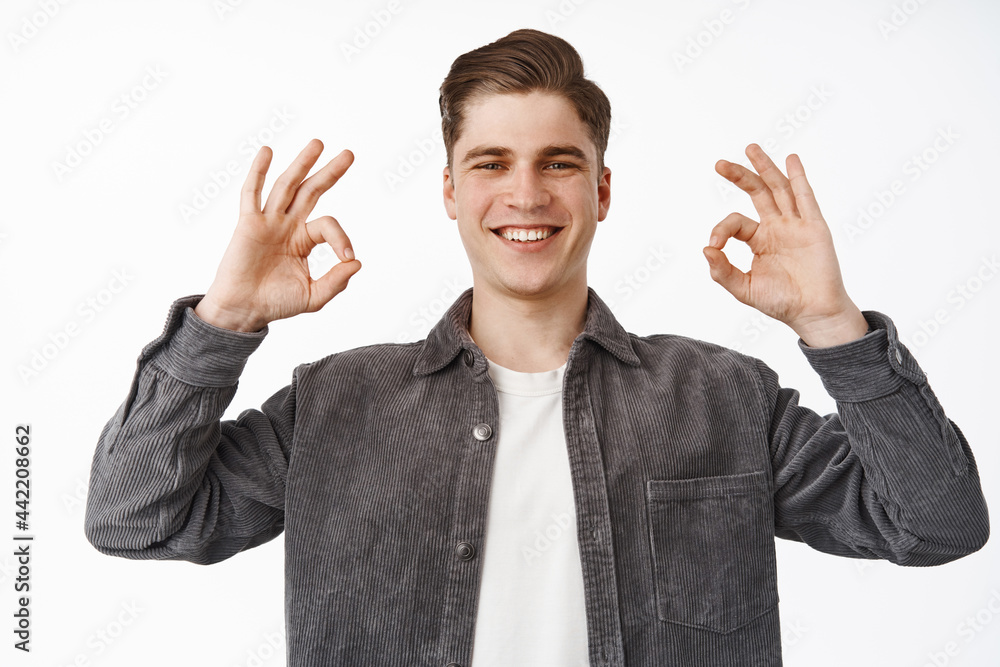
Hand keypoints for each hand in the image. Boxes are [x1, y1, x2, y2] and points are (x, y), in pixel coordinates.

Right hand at [195, 139, 361, 331]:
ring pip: (287, 186)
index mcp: (304, 239)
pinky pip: (252, 194)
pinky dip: (258, 172)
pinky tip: (267, 152)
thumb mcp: (313, 296)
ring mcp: (268, 222)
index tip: (347, 257)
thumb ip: (336, 282)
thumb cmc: (275, 303)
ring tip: (318, 144)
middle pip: (311, 191)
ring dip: (302, 164)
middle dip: (330, 172)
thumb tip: (357, 262)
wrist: (244, 310)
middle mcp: (288, 225)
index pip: (328, 225)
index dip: (341, 238)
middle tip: (349, 154)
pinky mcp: (248, 224)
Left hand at [703, 144, 867, 347]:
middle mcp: (777, 228)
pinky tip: (791, 160)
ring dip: (765, 168)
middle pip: (757, 193)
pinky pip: (805, 198)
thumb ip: (723, 271)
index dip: (721, 229)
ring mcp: (796, 225)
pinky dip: (799, 178)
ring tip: (750, 149)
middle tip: (719, 164)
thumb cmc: (781, 302)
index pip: (735, 222)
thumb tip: (706, 250)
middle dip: (739, 176)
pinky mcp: (814, 228)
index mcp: (758, 240)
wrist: (813, 313)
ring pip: (779, 189)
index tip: (714, 245)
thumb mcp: (744, 289)